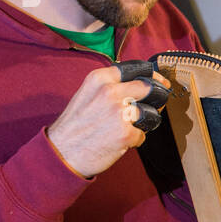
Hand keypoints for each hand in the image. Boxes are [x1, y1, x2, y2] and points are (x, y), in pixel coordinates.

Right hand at [47, 66, 170, 177]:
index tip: (159, 82)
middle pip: (150, 88)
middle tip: (153, 106)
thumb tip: (144, 83)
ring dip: (144, 122)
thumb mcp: (88, 93)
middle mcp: (111, 92)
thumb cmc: (75, 125)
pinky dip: (134, 140)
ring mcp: (119, 112)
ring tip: (127, 127)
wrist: (61, 153)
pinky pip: (142, 135)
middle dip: (156, 98)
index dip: (153, 76)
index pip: (139, 68)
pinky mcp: (125, 134)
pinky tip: (118, 141)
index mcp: (101, 78)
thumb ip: (112, 85)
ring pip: (151, 112)